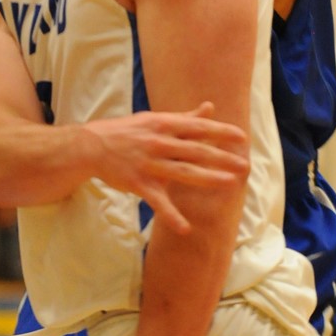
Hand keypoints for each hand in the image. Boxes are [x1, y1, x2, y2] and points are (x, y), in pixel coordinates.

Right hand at [87, 102, 247, 233]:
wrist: (91, 146)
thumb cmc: (127, 131)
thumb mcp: (155, 119)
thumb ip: (184, 117)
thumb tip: (210, 107)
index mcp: (164, 125)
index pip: (198, 127)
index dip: (220, 132)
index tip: (242, 138)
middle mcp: (159, 143)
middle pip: (195, 151)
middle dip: (221, 158)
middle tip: (244, 166)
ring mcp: (149, 164)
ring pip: (183, 172)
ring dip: (207, 179)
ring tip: (229, 184)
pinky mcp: (139, 183)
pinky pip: (157, 202)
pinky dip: (171, 216)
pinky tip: (185, 228)